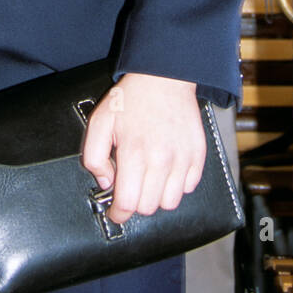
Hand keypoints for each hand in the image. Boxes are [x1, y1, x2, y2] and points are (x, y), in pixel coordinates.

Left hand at [81, 73, 205, 225]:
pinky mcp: (198, 156)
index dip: (118, 214)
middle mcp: (161, 159)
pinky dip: (176, 185)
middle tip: (130, 189)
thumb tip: (106, 182)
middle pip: (149, 208)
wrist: (164, 78)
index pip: (127, 202)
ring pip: (170, 203)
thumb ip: (94, 157)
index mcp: (134, 152)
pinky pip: (188, 188)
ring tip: (148, 179)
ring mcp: (182, 159)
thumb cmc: (131, 99)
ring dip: (156, 197)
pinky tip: (165, 170)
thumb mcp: (100, 122)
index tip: (115, 213)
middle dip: (135, 204)